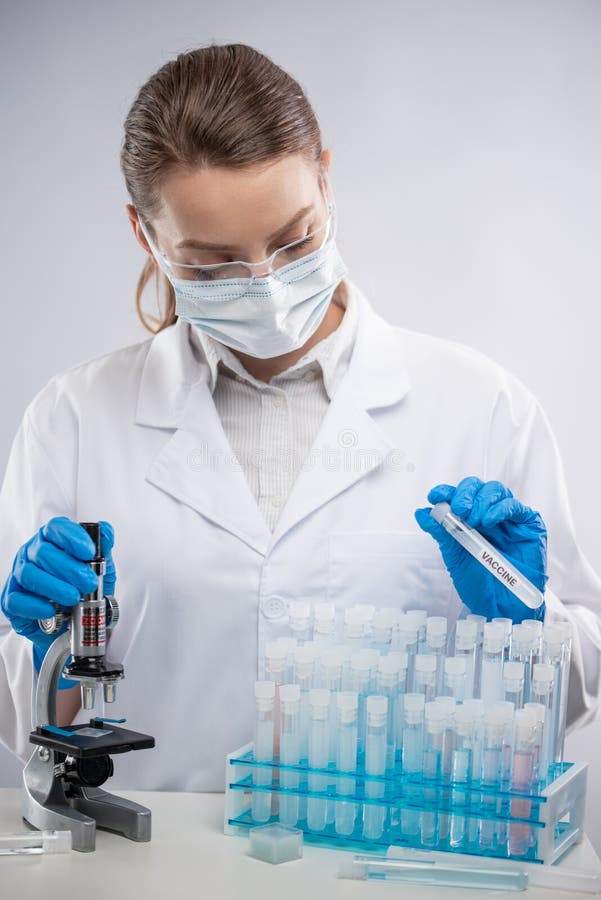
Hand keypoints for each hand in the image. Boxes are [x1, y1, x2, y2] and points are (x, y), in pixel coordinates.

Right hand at [0, 517, 115, 686]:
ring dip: (55, 587)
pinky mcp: (12, 601)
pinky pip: (16, 600)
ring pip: (29, 574)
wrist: (75, 622)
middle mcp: (33, 554)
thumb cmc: (83, 589)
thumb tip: (105, 530)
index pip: (56, 528)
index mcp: (53, 540)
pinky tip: (52, 610)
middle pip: (43, 552)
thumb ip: (103, 548)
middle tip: (89, 583)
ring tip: (74, 598)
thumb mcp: (101, 568)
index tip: (89, 552)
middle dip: (69, 568)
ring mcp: (20, 576)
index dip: (72, 537)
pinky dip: (36, 606)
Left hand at [414, 476, 546, 622]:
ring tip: (474, 520)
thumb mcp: (455, 556)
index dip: (446, 491)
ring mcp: (509, 519)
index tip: (435, 496)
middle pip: (477, 487)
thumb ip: (440, 532)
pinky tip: (490, 521)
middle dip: (465, 494)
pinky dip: (501, 509)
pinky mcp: (529, 525)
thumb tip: (420, 512)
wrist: (501, 606)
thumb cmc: (479, 582)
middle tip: (459, 510)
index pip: (458, 495)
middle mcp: (489, 515)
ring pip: (496, 491)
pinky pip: (516, 507)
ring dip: (482, 501)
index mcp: (469, 519)